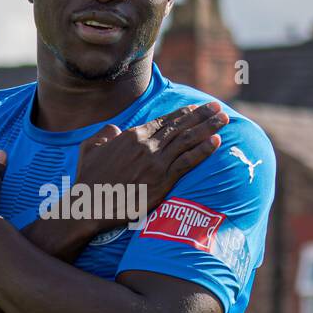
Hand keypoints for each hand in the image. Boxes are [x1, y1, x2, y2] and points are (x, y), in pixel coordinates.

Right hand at [73, 103, 227, 232]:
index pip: (164, 121)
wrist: (90, 204)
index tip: (197, 108)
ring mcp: (156, 162)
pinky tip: (216, 142)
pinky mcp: (162, 180)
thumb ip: (104, 135)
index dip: (183, 114)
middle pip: (180, 126)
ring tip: (224, 120)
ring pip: (188, 140)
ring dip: (208, 128)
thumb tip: (114, 129)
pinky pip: (187, 162)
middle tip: (218, 108)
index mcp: (132, 136)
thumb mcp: (90, 149)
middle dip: (202, 115)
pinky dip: (203, 150)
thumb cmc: (88, 179)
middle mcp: (147, 145)